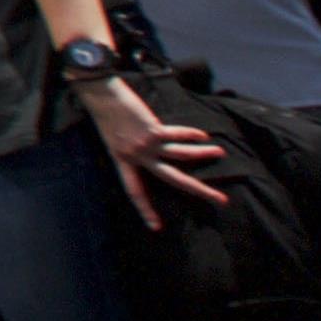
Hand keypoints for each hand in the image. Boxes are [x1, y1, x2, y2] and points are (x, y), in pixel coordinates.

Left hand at [87, 76, 231, 222]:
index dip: (145, 209)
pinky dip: (192, 134)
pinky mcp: (152, 130)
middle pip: (173, 179)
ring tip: (220, 152)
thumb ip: (129, 148)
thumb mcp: (111, 137)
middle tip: (221, 200)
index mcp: (122, 161)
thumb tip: (150, 150)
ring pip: (182, 155)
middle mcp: (136, 157)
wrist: (98, 93)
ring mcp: (145, 145)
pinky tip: (203, 135)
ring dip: (203, 153)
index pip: (134, 191)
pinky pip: (178, 135)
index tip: (155, 227)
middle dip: (199, 190)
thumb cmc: (104, 112)